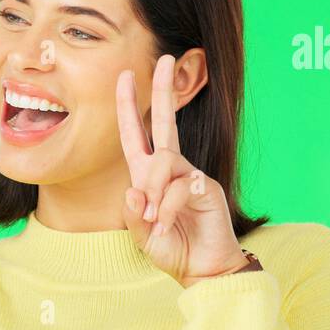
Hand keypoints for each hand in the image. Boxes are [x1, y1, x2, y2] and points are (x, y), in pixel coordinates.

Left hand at [116, 55, 249, 288]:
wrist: (202, 270)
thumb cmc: (172, 249)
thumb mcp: (141, 234)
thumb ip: (133, 213)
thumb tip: (134, 190)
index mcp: (149, 176)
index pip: (135, 135)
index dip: (128, 107)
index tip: (124, 76)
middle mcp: (170, 169)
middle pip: (165, 122)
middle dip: (162, 91)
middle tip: (166, 59)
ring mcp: (190, 175)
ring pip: (163, 164)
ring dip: (152, 192)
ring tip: (154, 222)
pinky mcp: (206, 187)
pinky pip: (178, 188)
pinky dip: (166, 209)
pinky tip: (166, 227)